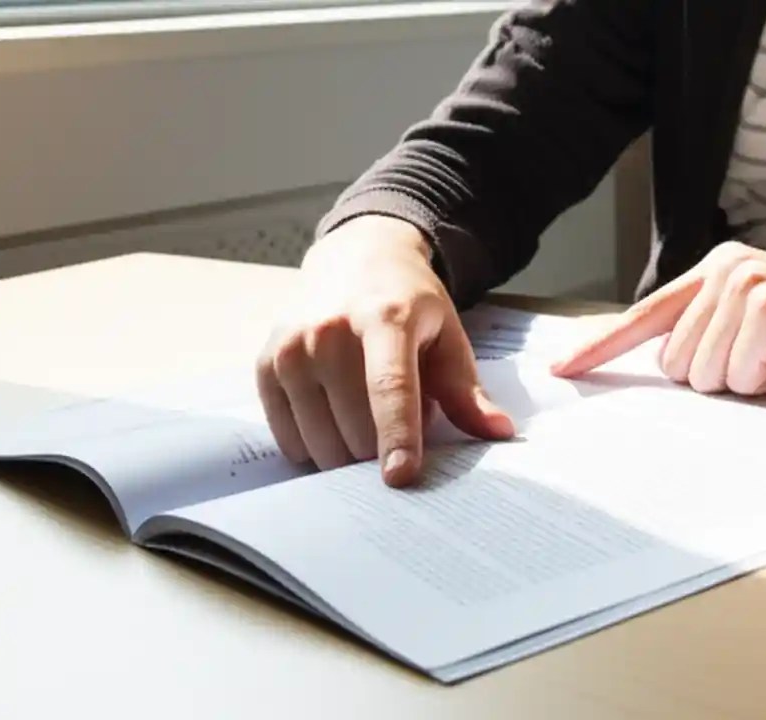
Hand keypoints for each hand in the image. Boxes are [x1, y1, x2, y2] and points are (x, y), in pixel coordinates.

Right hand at [257, 215, 513, 486]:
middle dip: (383, 446)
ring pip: (321, 443)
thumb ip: (467, 390)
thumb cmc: (408, 305)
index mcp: (384, 318)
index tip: (401, 477)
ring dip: (351, 451)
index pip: (389, 386)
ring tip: (367, 409)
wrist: (355, 259)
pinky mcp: (266, 367)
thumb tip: (498, 433)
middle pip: (355, 426)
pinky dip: (319, 447)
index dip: (397, 435)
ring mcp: (291, 349)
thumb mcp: (447, 335)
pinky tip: (335, 417)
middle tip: (400, 416)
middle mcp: (329, 331)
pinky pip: (292, 441)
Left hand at [551, 241, 765, 392]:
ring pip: (703, 376)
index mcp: (719, 269)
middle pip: (674, 364)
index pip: (644, 316)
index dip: (600, 348)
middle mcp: (726, 267)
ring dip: (751, 384)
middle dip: (723, 380)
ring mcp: (745, 283)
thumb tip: (662, 372)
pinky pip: (739, 377)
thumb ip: (713, 338)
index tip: (561, 372)